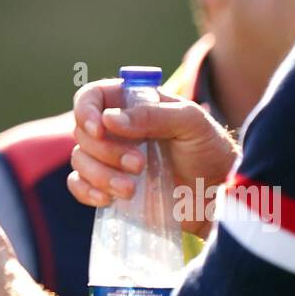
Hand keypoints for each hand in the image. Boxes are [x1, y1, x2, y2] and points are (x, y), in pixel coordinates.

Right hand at [67, 78, 239, 235]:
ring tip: (130, 189)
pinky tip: (107, 199)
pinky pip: (78, 185)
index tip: (99, 129)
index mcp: (131, 104)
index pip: (92, 96)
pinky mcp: (108, 186)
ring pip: (80, 159)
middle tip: (139, 165)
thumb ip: (153, 115)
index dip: (86, 110)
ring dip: (100, 174)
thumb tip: (109, 119)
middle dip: (106, 151)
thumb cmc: (209, 150)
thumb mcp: (192, 123)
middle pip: (82, 131)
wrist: (216, 196)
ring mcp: (109, 159)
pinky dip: (86, 191)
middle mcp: (115, 129)